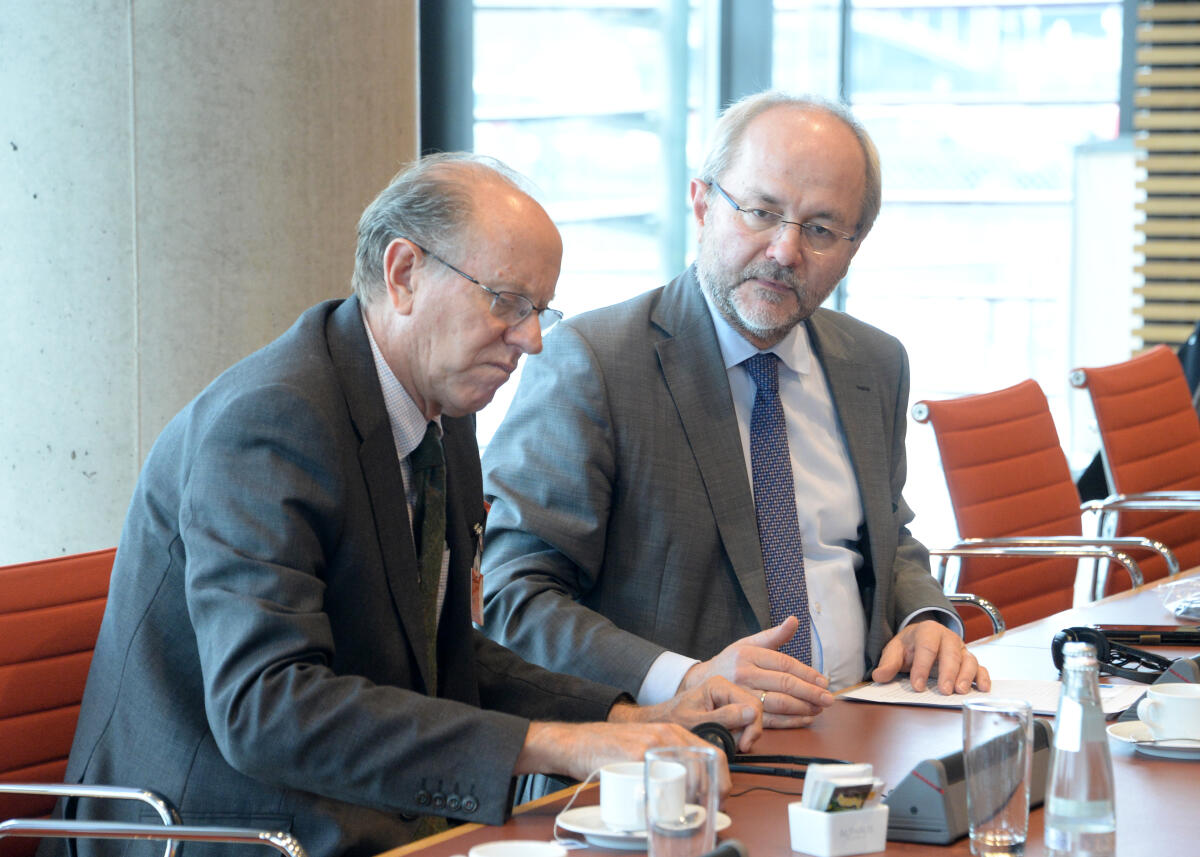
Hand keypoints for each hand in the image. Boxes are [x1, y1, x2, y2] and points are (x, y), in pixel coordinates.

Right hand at [516, 720, 732, 798]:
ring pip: (690, 775)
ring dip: (694, 800)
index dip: (724, 780)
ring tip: (688, 814)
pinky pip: (661, 782)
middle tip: (707, 811)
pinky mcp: (636, 756)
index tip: (721, 798)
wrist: (578, 742)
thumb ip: (669, 758)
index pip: (716, 754)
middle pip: (709, 766)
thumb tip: (693, 787)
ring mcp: (652, 745)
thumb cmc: (611, 748)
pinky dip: (668, 801)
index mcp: (674, 732)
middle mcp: (667, 735)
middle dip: (714, 793)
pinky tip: (665, 809)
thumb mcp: (647, 745)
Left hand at [612, 675, 763, 752]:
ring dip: (743, 733)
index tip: (745, 744)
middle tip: (737, 745)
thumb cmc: (674, 719)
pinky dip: (739, 733)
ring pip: (751, 717)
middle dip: (748, 731)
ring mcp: (728, 697)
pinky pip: (743, 721)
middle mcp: (726, 688)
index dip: (753, 726)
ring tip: (727, 741)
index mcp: (719, 685)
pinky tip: (727, 738)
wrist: (662, 722)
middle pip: (754, 709)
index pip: (752, 703)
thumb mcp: (696, 721)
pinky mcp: (727, 708)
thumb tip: (751, 713)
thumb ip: (724, 717)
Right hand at [679, 617, 833, 728]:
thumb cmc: (730, 662)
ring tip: (819, 709)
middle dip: (810, 693)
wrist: (701, 683)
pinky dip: (790, 721)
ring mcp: (741, 695)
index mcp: (748, 654)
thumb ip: (774, 635)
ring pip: (778, 703)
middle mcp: (744, 674)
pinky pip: (769, 719)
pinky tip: (804, 719)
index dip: (807, 673)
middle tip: (828, 699)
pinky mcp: (740, 713)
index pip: (784, 663)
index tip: (824, 681)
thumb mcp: (748, 643)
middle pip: (784, 684)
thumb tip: (794, 620)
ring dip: (802, 708)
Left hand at [871, 620, 990, 693]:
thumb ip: (888, 663)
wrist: (922, 638)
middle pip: (951, 653)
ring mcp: (961, 649)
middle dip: (948, 673)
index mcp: (927, 631)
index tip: (917, 686)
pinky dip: (983, 678)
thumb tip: (879, 676)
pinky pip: (980, 668)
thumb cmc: (909, 646)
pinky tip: (982, 689)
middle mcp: (948, 638)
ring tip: (960, 691)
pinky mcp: (970, 660)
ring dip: (966, 676)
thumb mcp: (895, 651)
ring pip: (968, 660)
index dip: (922, 667)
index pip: (926, 648)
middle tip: (944, 691)